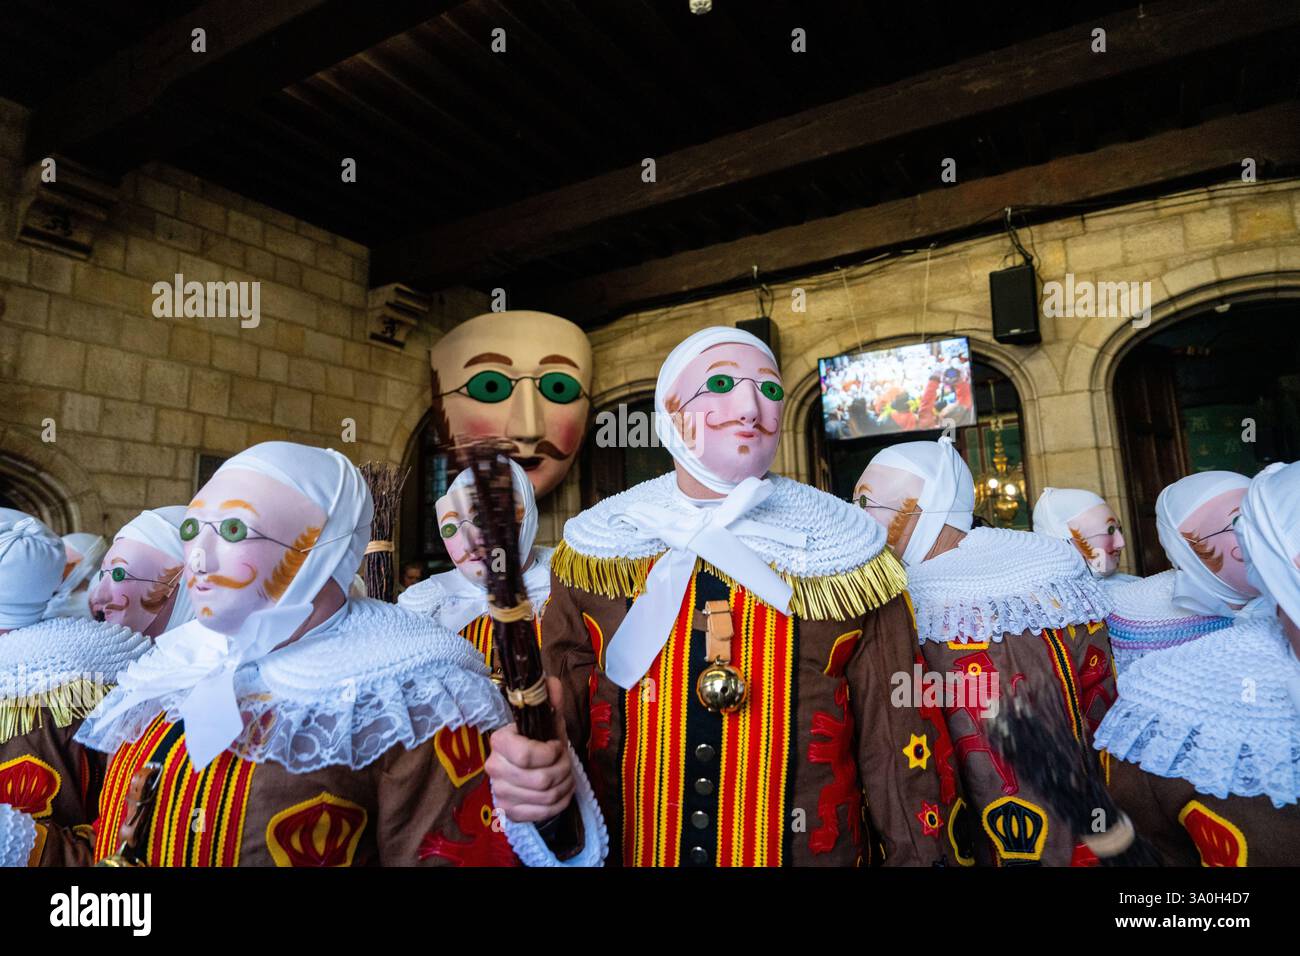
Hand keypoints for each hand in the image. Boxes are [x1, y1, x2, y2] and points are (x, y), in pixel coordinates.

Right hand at [485, 677, 574, 822]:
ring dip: (564, 786)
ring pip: (546, 796)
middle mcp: (494, 768)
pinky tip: (561, 791)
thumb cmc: (539, 743)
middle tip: (566, 763)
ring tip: (566, 776)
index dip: (550, 753)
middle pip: (541, 779)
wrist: (527, 770)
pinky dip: (560, 803)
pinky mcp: (509, 811)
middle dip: (563, 770)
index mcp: (499, 741)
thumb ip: (550, 702)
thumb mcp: (547, 722)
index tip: (556, 747)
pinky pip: (543, 813)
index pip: (526, 755)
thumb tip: (551, 682)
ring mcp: (499, 792)